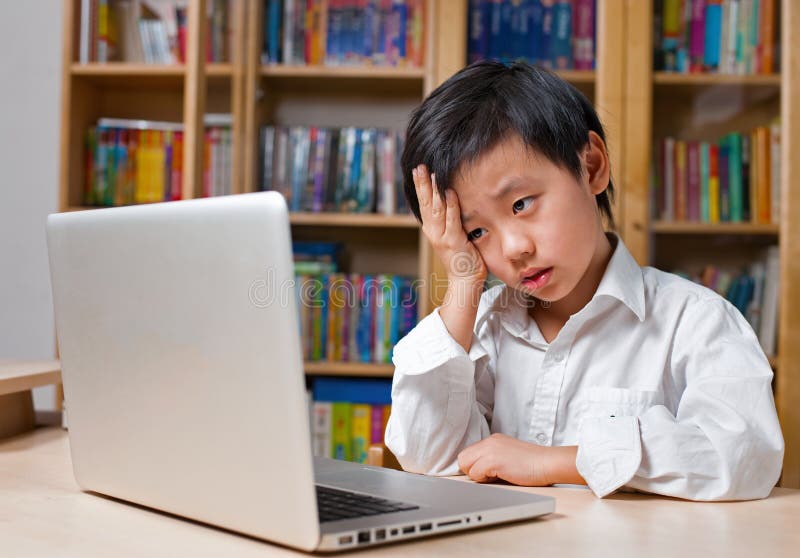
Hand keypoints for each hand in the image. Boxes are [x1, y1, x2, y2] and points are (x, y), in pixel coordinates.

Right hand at [413, 164, 486, 286]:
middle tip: (419, 166)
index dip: (420, 186)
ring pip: (435, 208)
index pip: (424, 203)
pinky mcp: (454, 241)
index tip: (417, 170)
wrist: (465, 281)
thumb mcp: (453, 235)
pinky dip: (450, 205)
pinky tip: (448, 191)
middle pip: (426, 203)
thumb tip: (452, 200)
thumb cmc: (463, 258)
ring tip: (430, 173)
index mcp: (432, 229)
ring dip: (433, 189)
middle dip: (422, 183)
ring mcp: (442, 236)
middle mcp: (433, 231)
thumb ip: (450, 219)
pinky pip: (451, 220)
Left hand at [457, 433, 584, 486]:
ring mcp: (490, 450)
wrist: (547, 462)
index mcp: (493, 440)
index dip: (474, 466)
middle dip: (472, 471)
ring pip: (466, 465)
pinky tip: (501, 477)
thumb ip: (493, 457)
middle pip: (463, 458)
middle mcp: (489, 442)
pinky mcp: (493, 460)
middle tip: (489, 477)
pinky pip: (475, 474)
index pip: (469, 453)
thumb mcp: (509, 454)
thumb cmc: (533, 463)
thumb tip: (478, 471)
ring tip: (497, 476)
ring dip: (478, 476)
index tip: (485, 474)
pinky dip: (485, 480)